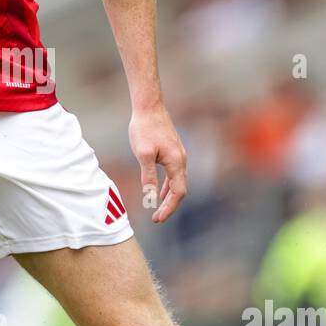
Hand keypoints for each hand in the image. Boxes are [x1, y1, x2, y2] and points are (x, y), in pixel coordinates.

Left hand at [129, 103, 187, 223]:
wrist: (149, 107)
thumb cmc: (144, 128)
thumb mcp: (143, 154)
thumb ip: (148, 176)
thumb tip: (150, 197)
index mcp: (176, 162)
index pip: (177, 193)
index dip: (169, 208)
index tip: (157, 219)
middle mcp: (182, 160)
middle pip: (180, 190)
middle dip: (169, 206)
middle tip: (156, 218)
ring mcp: (179, 155)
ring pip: (178, 182)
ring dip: (169, 197)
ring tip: (158, 210)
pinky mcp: (173, 151)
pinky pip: (174, 174)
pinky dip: (168, 186)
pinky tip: (159, 191)